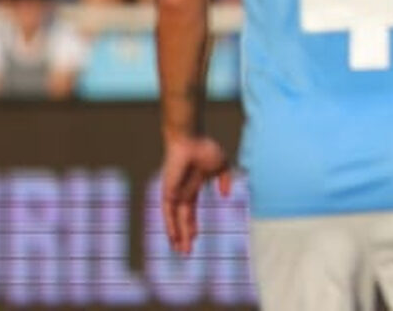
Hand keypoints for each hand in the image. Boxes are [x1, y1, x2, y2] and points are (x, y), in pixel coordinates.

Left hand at [159, 135, 231, 253]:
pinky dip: (170, 226)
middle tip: (187, 253)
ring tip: (181, 251)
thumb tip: (224, 195)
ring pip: (174, 220)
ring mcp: (174, 194)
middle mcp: (181, 194)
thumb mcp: (221, 165)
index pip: (190, 212)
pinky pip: (168, 213)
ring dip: (177, 236)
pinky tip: (173, 238)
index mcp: (192, 188)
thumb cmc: (205, 149)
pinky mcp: (168, 192)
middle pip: (182, 220)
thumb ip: (224, 179)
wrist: (191, 141)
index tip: (196, 237)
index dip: (192, 225)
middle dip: (185, 236)